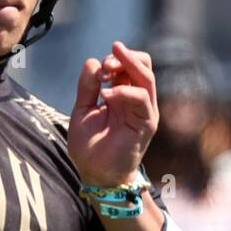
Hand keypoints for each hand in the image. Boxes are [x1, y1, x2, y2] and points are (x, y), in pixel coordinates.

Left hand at [68, 40, 158, 186]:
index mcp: (123, 94)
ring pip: (147, 77)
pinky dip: (125, 91)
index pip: (129, 65)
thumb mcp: (83, 110)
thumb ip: (87, 87)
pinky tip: (107, 94)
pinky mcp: (147, 123)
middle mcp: (136, 99)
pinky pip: (143, 98)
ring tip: (106, 72)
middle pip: (143, 64)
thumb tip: (92, 61)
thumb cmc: (89, 146)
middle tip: (106, 65)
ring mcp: (144, 110)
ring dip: (128, 67)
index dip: (115, 59)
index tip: (98, 68)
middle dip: (124, 58)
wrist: (95, 173)